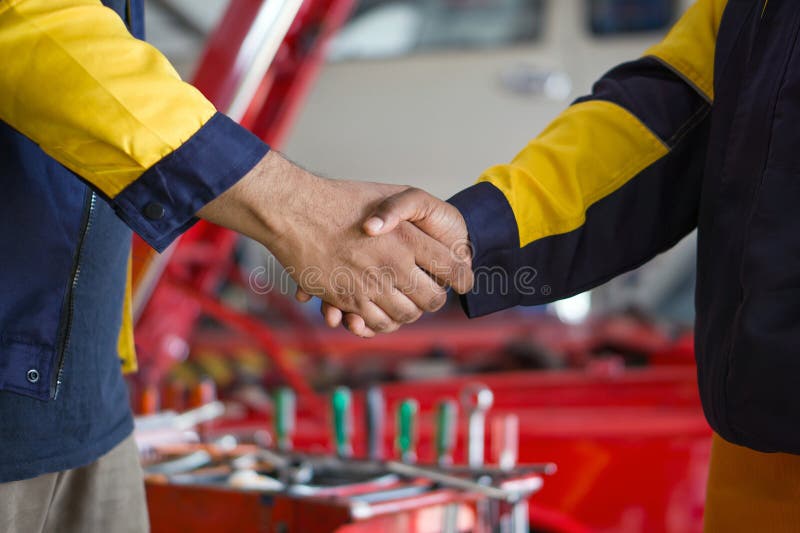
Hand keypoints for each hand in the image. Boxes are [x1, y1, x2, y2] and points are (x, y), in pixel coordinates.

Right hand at [198, 152, 470, 333]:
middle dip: (436, 299)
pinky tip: (383, 312)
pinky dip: (383, 323)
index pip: (452, 268)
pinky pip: (375, 323)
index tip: (463, 281)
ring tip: (408, 304)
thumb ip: (413, 215)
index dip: (463, 278)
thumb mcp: (387, 195)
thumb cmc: (340, 199)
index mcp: (408, 238)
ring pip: (406, 315)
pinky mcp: (348, 300)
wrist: (296, 212)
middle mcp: (393, 264)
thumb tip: (434, 233)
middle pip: (432, 299)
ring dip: (410, 313)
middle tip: (433, 293)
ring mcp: (370, 285)